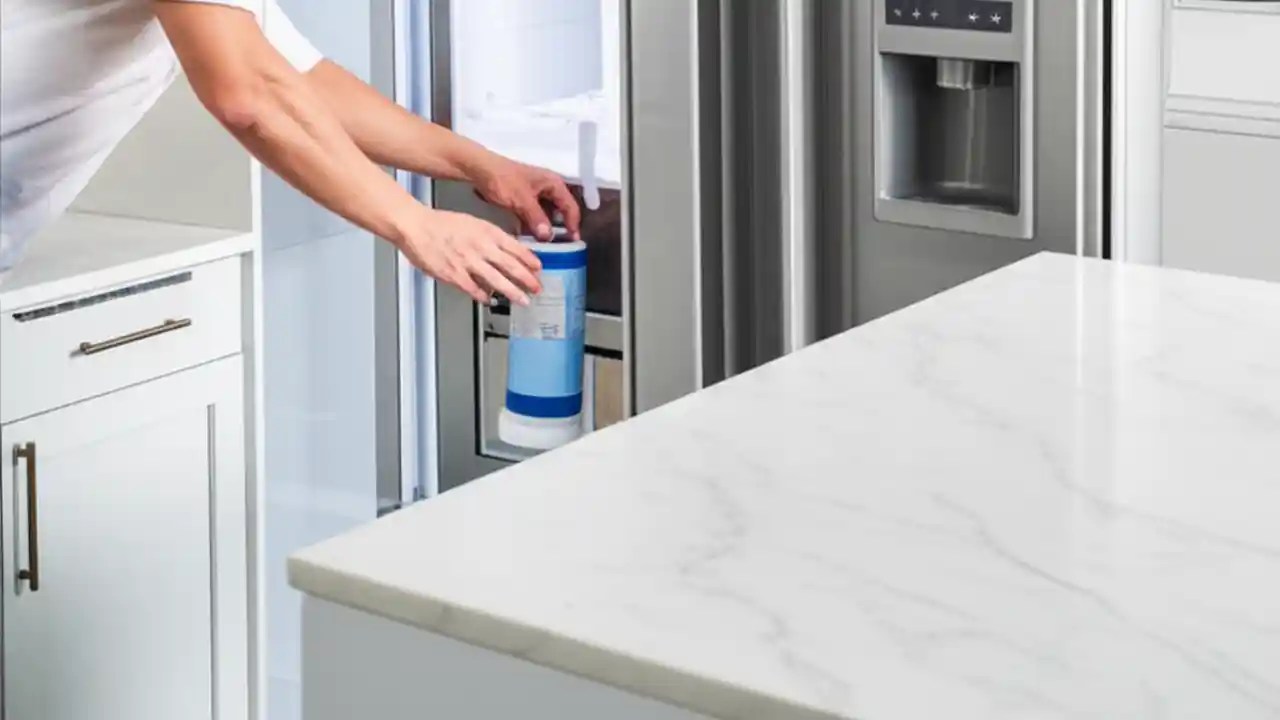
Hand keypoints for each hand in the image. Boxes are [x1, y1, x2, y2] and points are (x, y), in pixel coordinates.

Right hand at [396, 207, 541, 305]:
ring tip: (523, 300)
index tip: (538, 269)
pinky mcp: (454, 274)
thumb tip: (505, 252)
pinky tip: (489, 299)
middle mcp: (481, 247)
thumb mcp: (472, 223)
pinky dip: (483, 296)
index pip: (515, 247)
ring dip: (513, 292)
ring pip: (497, 280)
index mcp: (487, 232)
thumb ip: (490, 238)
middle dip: (527, 279)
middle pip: (511, 266)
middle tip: (537, 288)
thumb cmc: (441, 224)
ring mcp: (468, 262)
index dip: (529, 260)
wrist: (416, 226)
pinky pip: (474, 289)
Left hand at [468, 155, 582, 240]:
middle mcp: (548, 188)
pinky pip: (533, 214)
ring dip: (544, 228)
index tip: (573, 243)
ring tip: (544, 245)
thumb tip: (548, 237)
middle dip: (559, 228)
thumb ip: (537, 219)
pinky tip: (529, 237)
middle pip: (560, 211)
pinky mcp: (523, 198)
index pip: (570, 207)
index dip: (573, 225)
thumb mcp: (522, 201)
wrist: (478, 169)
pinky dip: (533, 225)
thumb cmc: (503, 180)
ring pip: (546, 214)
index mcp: (553, 184)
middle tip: (559, 247)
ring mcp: (535, 193)